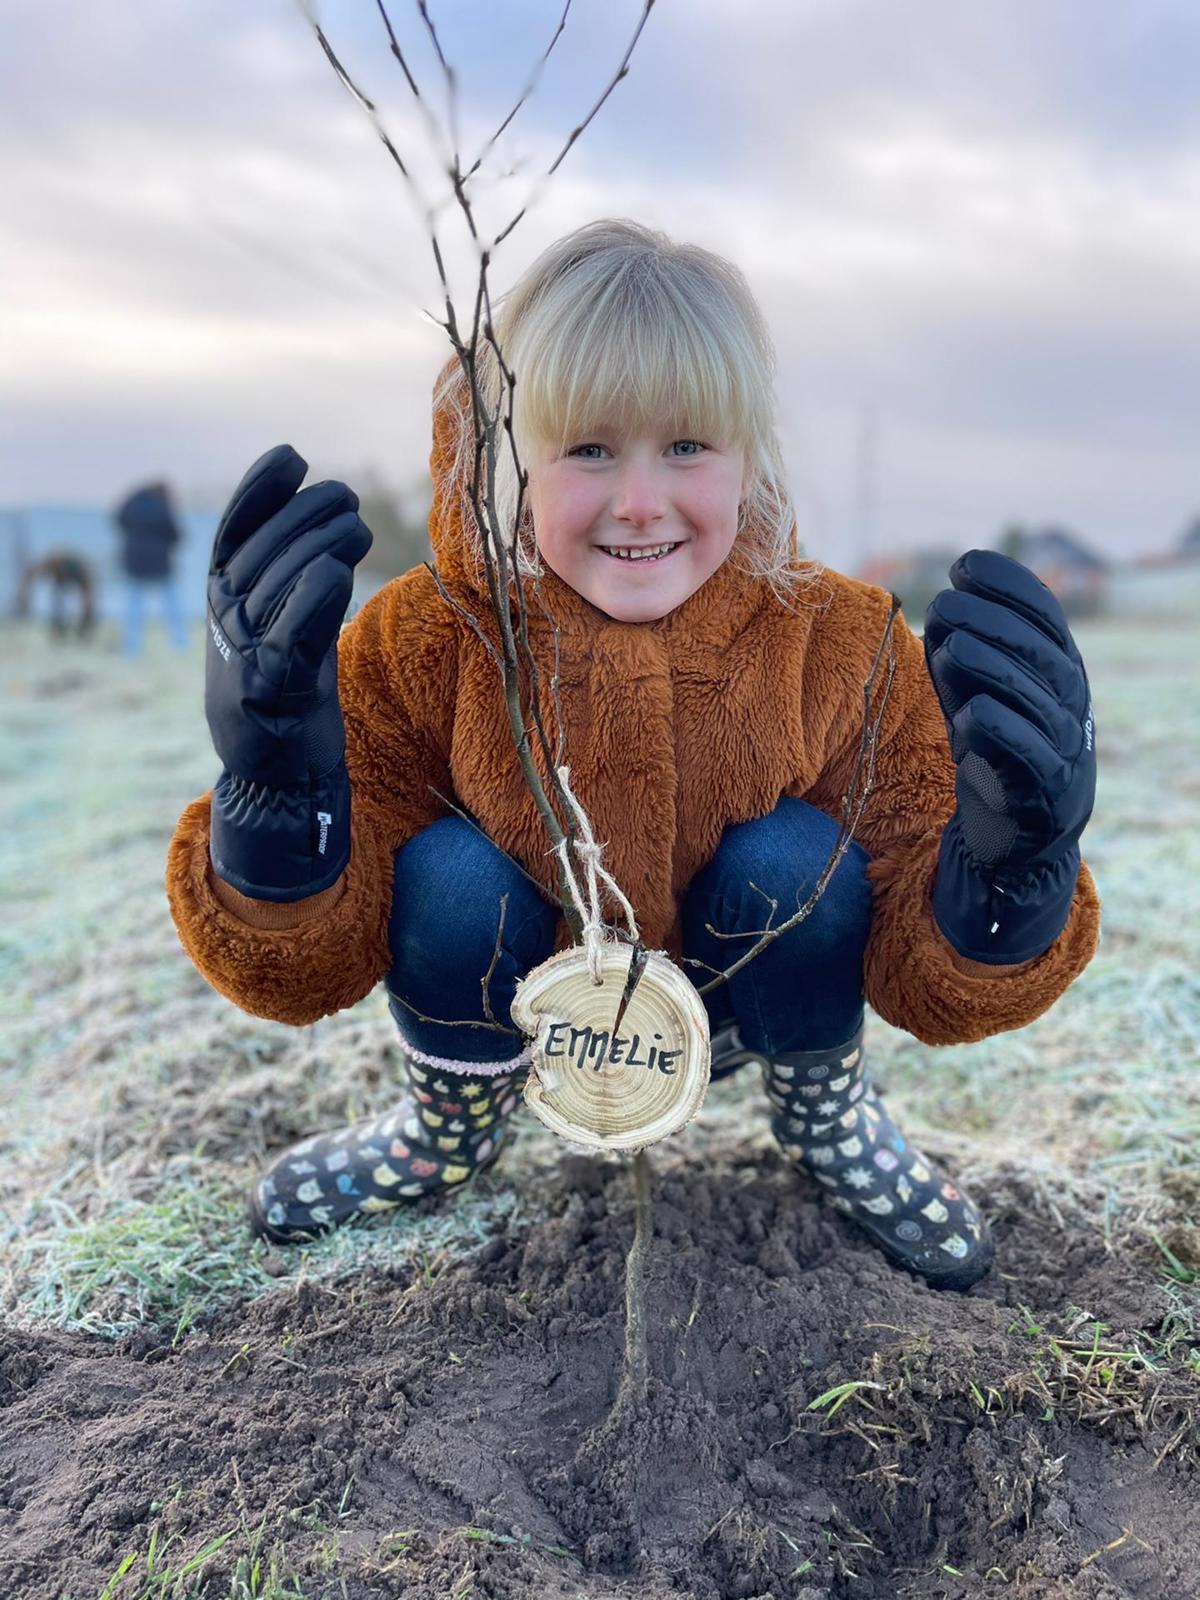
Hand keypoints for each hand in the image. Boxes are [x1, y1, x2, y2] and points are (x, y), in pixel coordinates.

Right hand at [205, 445, 372, 789]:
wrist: (275, 771)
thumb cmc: (286, 688)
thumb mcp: (288, 622)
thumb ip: (299, 574)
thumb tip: (330, 513)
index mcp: (221, 597)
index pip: (232, 530)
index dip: (259, 491)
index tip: (292, 459)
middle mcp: (226, 619)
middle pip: (263, 549)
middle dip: (307, 513)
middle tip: (347, 499)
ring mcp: (244, 653)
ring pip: (280, 583)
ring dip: (321, 546)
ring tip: (357, 528)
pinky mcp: (270, 688)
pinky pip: (290, 634)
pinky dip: (313, 599)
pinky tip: (338, 572)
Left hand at [924, 549, 1094, 881]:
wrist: (1015, 833)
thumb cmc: (992, 748)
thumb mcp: (975, 691)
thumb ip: (963, 653)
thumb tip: (940, 606)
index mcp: (1058, 667)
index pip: (1044, 614)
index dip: (1009, 586)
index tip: (966, 565)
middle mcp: (1070, 700)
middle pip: (1038, 650)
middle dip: (989, 620)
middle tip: (942, 603)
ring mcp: (1063, 744)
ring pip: (1031, 696)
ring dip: (987, 666)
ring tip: (947, 645)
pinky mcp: (1045, 789)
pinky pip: (1027, 754)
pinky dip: (997, 731)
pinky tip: (968, 714)